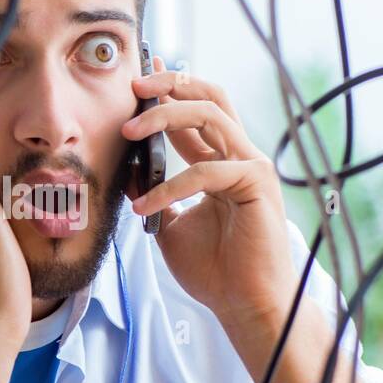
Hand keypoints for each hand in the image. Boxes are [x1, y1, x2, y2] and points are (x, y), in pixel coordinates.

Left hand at [121, 60, 299, 336]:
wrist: (245, 305)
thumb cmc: (214, 271)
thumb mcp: (169, 226)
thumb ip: (153, 194)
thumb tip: (126, 170)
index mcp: (221, 162)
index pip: (194, 113)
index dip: (168, 90)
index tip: (138, 77)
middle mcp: (239, 156)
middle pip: (209, 97)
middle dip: (170, 84)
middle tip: (134, 87)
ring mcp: (252, 165)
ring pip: (209, 116)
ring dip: (164, 117)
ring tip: (128, 132)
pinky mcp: (256, 182)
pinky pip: (206, 170)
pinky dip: (170, 186)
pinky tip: (144, 205)